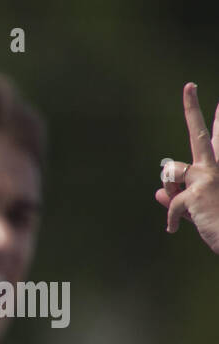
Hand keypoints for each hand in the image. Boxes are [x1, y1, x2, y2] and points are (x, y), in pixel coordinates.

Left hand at [156, 82, 218, 252]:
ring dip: (173, 194)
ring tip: (191, 210)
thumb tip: (158, 190)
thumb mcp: (191, 210)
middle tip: (190, 85)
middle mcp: (213, 167)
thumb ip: (176, 198)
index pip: (212, 138)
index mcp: (214, 168)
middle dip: (192, 108)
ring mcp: (206, 177)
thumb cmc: (216, 224)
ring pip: (170, 173)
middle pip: (199, 134)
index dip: (208, 117)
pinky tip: (175, 229)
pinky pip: (171, 203)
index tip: (197, 91)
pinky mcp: (196, 192)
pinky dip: (171, 219)